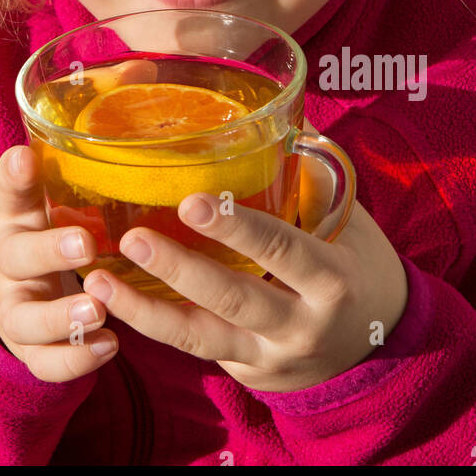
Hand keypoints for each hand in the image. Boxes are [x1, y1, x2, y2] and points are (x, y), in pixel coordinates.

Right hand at [0, 145, 120, 380]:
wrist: (2, 293)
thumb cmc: (27, 235)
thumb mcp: (25, 204)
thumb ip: (27, 179)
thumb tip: (24, 150)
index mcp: (9, 222)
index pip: (6, 195)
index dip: (14, 178)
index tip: (26, 159)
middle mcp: (6, 269)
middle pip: (16, 261)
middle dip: (49, 254)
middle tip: (86, 244)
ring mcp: (16, 314)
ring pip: (28, 322)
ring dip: (63, 318)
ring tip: (99, 310)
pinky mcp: (31, 351)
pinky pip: (47, 364)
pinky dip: (76, 360)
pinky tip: (109, 346)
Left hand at [80, 130, 407, 392]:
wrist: (376, 343)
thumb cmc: (355, 260)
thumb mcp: (347, 218)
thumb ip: (306, 171)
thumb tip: (269, 106)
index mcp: (331, 280)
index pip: (282, 249)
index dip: (238, 229)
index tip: (191, 203)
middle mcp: (300, 325)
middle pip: (234, 299)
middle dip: (180, 271)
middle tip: (133, 238)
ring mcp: (268, 355)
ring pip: (201, 336)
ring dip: (145, 309)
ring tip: (99, 278)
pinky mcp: (242, 369)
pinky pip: (192, 348)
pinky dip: (149, 325)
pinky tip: (111, 300)